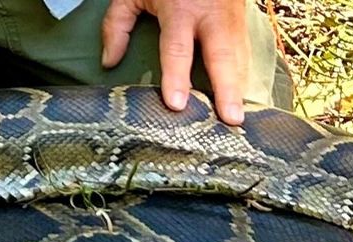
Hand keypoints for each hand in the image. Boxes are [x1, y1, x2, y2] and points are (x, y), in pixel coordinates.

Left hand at [101, 0, 254, 122]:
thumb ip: (117, 25)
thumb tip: (108, 62)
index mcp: (181, 8)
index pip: (178, 48)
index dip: (177, 77)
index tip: (177, 104)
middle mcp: (210, 15)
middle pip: (221, 56)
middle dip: (226, 89)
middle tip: (229, 120)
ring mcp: (230, 17)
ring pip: (238, 56)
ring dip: (238, 88)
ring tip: (237, 120)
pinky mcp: (241, 21)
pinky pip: (244, 52)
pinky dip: (243, 76)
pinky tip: (240, 100)